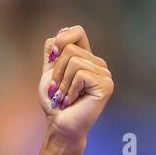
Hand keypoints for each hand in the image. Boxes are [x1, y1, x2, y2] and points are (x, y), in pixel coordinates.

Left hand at [38, 25, 113, 140]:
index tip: (52, 59)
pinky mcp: (106, 84)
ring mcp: (104, 74)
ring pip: (73, 62)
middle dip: (56, 72)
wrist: (59, 124)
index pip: (77, 31)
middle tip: (58, 90)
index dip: (61, 41)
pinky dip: (70, 89)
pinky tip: (72, 100)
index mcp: (86, 58)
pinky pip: (80, 75)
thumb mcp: (49, 73)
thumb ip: (53, 53)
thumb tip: (61, 30)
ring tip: (64, 97)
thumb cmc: (55, 101)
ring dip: (62, 83)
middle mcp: (98, 63)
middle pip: (69, 49)